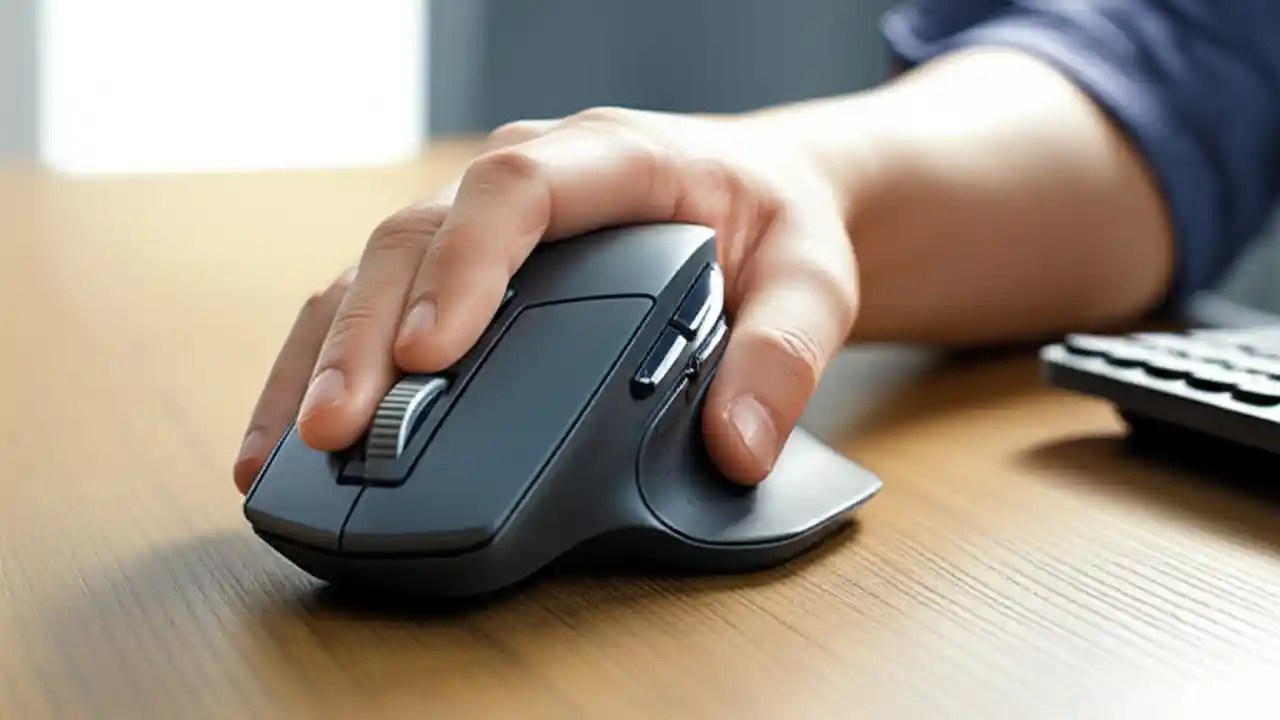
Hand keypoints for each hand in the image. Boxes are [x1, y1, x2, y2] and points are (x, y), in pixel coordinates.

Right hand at [233, 107, 858, 494]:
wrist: (763, 199)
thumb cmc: (778, 226)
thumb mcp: (814, 279)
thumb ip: (785, 353)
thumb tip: (735, 447)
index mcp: (613, 159)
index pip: (517, 190)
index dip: (464, 265)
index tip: (434, 352)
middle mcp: (529, 180)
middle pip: (417, 233)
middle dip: (368, 333)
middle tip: (338, 426)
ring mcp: (482, 222)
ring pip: (373, 267)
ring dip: (328, 354)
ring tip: (290, 445)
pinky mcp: (461, 268)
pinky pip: (373, 301)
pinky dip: (328, 361)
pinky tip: (291, 430)